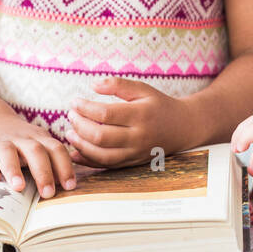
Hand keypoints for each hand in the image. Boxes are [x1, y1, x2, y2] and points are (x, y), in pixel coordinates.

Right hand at [0, 115, 77, 197]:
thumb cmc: (22, 142)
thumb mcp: (39, 145)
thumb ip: (52, 162)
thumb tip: (67, 187)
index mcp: (40, 138)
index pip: (56, 149)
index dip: (64, 167)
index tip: (69, 186)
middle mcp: (22, 138)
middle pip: (35, 151)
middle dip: (43, 172)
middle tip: (48, 193)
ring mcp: (1, 141)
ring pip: (8, 152)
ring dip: (14, 169)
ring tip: (19, 187)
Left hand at [65, 76, 195, 168]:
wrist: (182, 127)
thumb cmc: (158, 105)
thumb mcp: (142, 89)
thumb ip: (118, 84)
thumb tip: (93, 85)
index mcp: (140, 115)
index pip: (105, 114)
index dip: (85, 108)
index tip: (74, 102)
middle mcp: (138, 137)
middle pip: (101, 136)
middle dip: (80, 126)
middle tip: (70, 116)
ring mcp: (135, 153)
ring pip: (102, 156)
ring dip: (81, 146)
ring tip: (70, 133)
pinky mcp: (132, 163)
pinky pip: (107, 166)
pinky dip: (88, 161)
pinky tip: (75, 152)